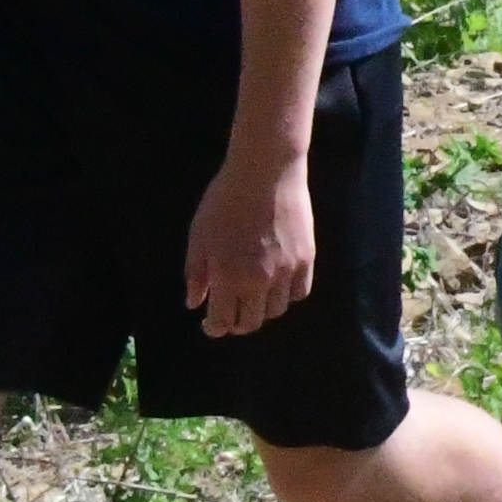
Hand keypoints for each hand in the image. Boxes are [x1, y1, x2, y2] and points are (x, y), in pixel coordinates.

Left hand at [186, 147, 316, 338]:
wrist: (266, 172)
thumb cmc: (225, 201)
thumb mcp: (199, 235)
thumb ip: (196, 273)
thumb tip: (195, 303)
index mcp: (228, 277)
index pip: (222, 322)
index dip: (214, 328)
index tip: (209, 323)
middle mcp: (259, 281)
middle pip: (251, 322)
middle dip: (237, 323)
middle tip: (231, 312)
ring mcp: (286, 271)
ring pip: (276, 311)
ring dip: (262, 310)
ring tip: (254, 297)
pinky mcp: (306, 259)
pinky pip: (300, 292)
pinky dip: (287, 295)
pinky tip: (278, 285)